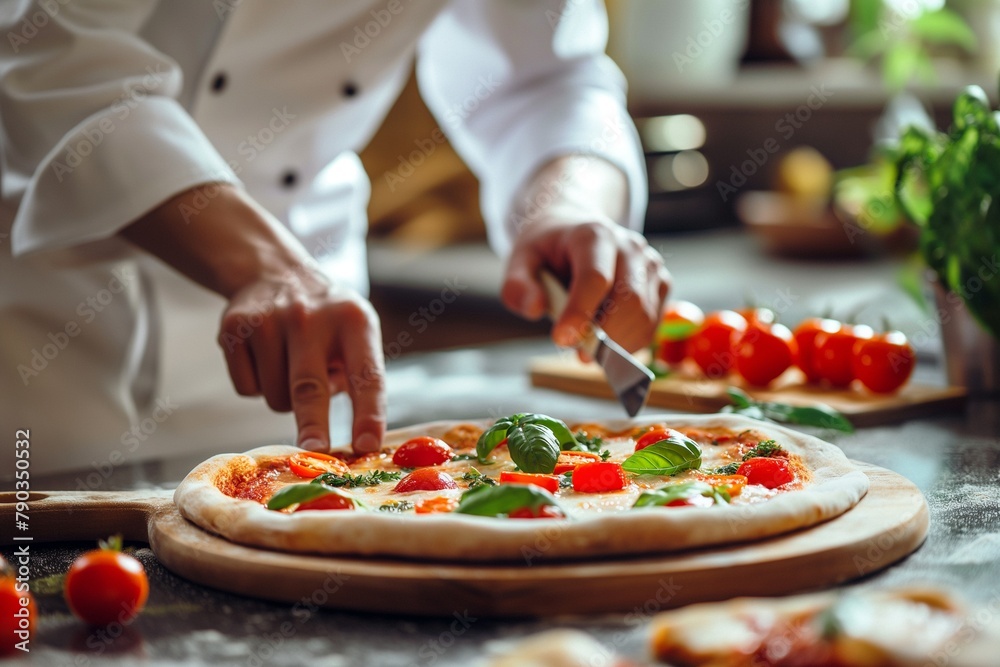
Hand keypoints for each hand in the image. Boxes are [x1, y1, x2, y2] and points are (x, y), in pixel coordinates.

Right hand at [218, 267, 385, 453]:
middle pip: (310, 387)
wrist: (274, 272)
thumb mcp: (356, 333)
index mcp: (353, 320)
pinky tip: (264, 359)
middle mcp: (310, 317)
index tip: (367, 444)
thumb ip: (357, 376)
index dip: (368, 413)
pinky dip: (257, 388)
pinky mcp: (234, 329)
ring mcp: (269, 321)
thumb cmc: (327, 321)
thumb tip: (352, 438)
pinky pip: (248, 389)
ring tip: (290, 367)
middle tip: (315, 452)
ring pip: (277, 397)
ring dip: (286, 400)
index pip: (366, 375)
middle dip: (313, 424)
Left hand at [502, 214, 669, 353]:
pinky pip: (652, 325)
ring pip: (644, 317)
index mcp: (593, 234)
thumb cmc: (548, 251)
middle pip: (629, 300)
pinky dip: (630, 343)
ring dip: (617, 344)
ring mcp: (650, 265)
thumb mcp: (520, 260)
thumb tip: (535, 309)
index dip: (580, 312)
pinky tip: (608, 342)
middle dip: (604, 335)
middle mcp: (629, 246)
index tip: (561, 340)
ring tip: (589, 348)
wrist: (575, 232)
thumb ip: (518, 285)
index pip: (596, 277)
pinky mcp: (661, 284)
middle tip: (577, 354)